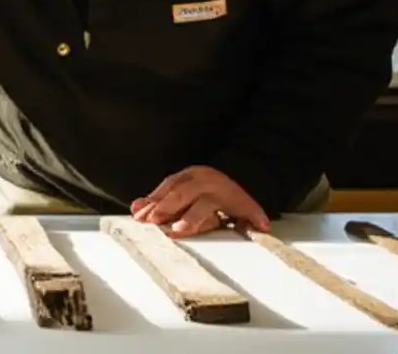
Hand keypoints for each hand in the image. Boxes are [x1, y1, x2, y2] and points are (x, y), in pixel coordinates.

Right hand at [129, 165, 269, 237]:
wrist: (236, 167)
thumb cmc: (236, 198)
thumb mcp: (248, 209)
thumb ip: (252, 219)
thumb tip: (261, 228)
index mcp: (220, 190)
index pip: (204, 204)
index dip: (192, 217)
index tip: (178, 230)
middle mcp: (202, 181)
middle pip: (182, 194)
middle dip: (165, 207)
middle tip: (152, 222)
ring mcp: (188, 176)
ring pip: (168, 188)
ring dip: (152, 203)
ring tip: (140, 218)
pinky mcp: (177, 177)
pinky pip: (161, 185)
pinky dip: (148, 197)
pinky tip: (137, 207)